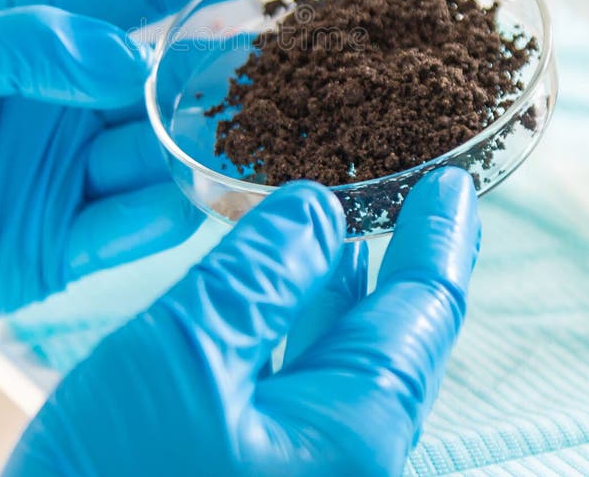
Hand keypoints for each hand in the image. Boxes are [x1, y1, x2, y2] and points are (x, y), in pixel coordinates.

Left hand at [0, 0, 323, 337]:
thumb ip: (20, 45)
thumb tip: (126, 63)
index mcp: (45, 35)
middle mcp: (74, 100)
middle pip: (176, 77)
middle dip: (235, 73)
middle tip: (299, 74)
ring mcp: (74, 171)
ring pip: (166, 155)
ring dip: (207, 151)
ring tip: (255, 147)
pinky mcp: (63, 244)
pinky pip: (127, 230)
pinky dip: (159, 219)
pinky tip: (180, 207)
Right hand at [5, 167, 479, 476]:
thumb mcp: (183, 355)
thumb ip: (258, 275)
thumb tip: (318, 209)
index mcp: (350, 433)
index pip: (421, 311)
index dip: (438, 238)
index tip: (450, 185)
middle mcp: (342, 459)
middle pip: (395, 336)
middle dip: (400, 258)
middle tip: (405, 197)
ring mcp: (301, 471)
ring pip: (345, 358)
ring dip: (345, 287)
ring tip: (346, 230)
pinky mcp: (256, 473)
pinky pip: (302, 382)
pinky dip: (299, 322)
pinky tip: (281, 295)